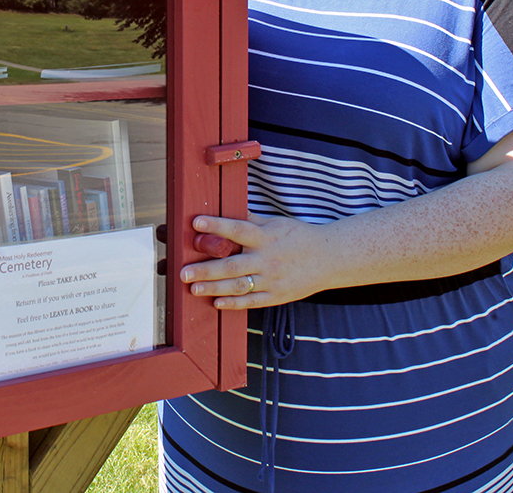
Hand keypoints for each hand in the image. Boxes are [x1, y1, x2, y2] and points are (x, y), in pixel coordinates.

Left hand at [180, 213, 324, 308]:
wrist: (329, 258)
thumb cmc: (299, 237)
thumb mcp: (276, 223)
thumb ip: (251, 220)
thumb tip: (229, 207)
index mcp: (266, 237)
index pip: (238, 229)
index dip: (217, 225)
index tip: (196, 222)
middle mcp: (267, 259)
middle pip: (232, 265)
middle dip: (206, 269)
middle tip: (183, 272)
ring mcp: (271, 279)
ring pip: (238, 286)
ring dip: (214, 288)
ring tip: (193, 288)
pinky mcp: (276, 295)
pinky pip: (251, 301)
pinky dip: (233, 303)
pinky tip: (216, 303)